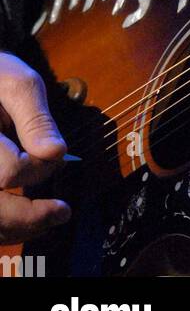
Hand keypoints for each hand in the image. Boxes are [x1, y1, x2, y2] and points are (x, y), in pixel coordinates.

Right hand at [0, 51, 70, 244]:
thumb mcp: (18, 83)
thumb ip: (36, 119)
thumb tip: (56, 153)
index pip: (7, 172)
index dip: (38, 169)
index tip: (58, 156)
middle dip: (28, 217)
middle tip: (63, 212)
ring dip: (17, 227)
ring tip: (50, 219)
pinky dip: (5, 225)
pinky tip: (26, 220)